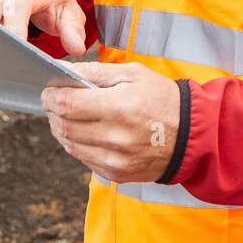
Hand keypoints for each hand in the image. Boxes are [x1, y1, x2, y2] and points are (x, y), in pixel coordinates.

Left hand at [41, 62, 181, 183]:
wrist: (192, 134)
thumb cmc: (163, 99)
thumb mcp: (134, 74)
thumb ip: (95, 71)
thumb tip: (60, 69)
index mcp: (120, 107)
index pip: (66, 104)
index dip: (50, 96)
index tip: (49, 90)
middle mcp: (116, 137)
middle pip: (63, 126)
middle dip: (53, 112)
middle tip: (57, 101)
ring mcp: (116, 160)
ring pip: (69, 145)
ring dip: (62, 129)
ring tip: (70, 116)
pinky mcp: (116, 174)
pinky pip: (83, 159)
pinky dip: (78, 145)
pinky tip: (87, 133)